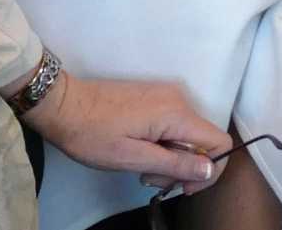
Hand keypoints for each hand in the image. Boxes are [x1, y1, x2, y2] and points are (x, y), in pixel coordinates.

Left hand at [25, 76, 226, 189]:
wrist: (62, 104)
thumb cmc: (93, 134)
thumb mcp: (133, 158)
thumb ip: (175, 164)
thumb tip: (210, 168)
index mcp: (175, 113)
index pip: (220, 141)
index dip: (210, 170)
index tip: (184, 186)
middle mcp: (176, 98)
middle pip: (202, 140)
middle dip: (184, 167)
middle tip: (151, 180)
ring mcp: (164, 95)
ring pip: (186, 135)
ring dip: (170, 158)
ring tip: (140, 168)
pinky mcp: (152, 97)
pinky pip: (171, 126)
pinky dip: (162, 145)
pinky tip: (139, 153)